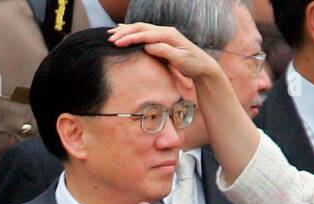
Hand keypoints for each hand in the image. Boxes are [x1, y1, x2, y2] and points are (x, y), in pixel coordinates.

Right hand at [109, 22, 225, 81]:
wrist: (203, 66)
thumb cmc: (193, 64)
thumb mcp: (180, 60)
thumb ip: (164, 51)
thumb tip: (148, 46)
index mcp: (169, 35)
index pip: (145, 34)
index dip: (130, 38)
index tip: (117, 43)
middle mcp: (165, 31)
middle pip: (141, 27)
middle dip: (124, 32)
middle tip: (110, 39)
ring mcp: (163, 34)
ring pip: (141, 28)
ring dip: (126, 30)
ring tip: (111, 34)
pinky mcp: (162, 39)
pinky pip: (144, 33)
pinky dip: (132, 32)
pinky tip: (122, 32)